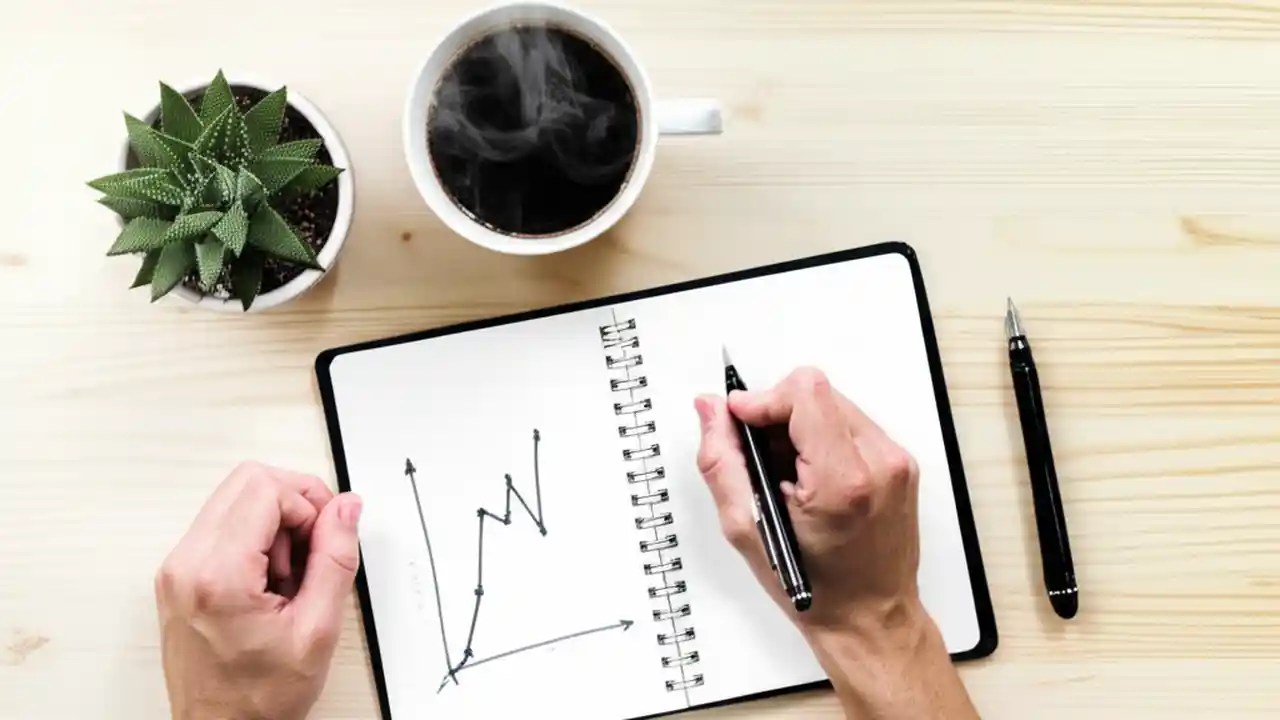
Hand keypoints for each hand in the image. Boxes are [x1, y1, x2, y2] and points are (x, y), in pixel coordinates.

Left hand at [155, 462, 362, 719]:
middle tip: (314, 548)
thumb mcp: (317, 630)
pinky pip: (222, 525)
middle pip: (246, 482)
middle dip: (293, 504)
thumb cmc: (259, 700)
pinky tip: (271, 580)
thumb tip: (346, 508)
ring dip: (273, 522)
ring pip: (234, 499)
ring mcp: (176, 569)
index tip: (325, 538)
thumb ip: (335, 559)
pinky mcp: (178, 575)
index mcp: (217, 576)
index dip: (309, 504)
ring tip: (289, 576)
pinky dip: (255, 538)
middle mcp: (186, 564)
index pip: (265, 489)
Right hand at [695, 368, 977, 718]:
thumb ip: (722, 461)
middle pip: (816, 393)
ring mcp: (895, 462)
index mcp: (842, 481)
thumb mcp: (748, 529)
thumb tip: (712, 412)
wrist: (870, 617)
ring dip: (801, 428)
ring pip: (833, 404)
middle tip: (762, 458)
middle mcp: (878, 464)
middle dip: (778, 415)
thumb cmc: (818, 588)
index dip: (762, 398)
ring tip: (787, 475)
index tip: (741, 417)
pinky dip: (823, 440)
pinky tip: (810, 478)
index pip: (804, 393)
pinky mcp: (900, 463)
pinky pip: (851, 425)